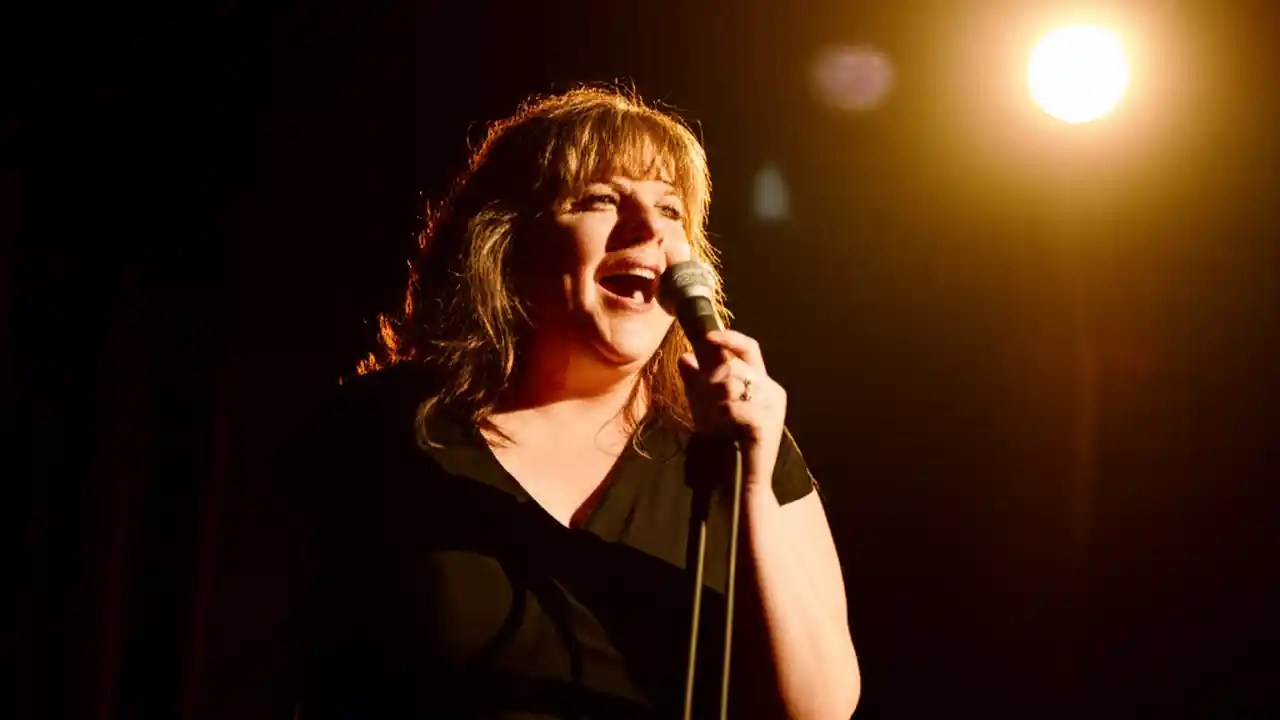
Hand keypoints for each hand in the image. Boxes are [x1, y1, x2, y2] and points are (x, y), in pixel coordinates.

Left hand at [678, 329, 786, 484]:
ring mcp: (772, 407)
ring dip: (712, 400)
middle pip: (734, 366)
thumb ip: (697, 382)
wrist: (737, 480)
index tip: (706, 336)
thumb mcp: (705, 407)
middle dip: (709, 381)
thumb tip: (685, 357)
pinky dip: (719, 414)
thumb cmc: (725, 444)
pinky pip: (733, 405)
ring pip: (732, 383)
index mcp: (761, 383)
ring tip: (711, 419)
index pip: (749, 347)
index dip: (729, 337)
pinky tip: (719, 427)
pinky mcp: (766, 423)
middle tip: (701, 403)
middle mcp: (771, 390)